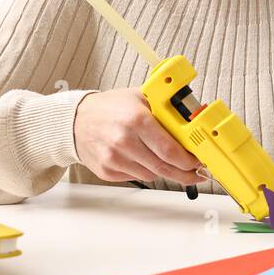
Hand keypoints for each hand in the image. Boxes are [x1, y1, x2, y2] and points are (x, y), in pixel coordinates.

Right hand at [73, 89, 206, 187]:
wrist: (75, 121)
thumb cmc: (110, 107)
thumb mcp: (141, 96)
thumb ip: (167, 107)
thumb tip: (194, 116)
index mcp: (136, 120)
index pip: (170, 149)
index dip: (189, 160)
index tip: (198, 160)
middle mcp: (124, 140)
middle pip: (164, 167)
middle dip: (185, 173)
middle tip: (195, 173)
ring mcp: (113, 158)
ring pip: (152, 175)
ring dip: (164, 170)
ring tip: (166, 160)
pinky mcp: (107, 171)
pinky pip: (137, 177)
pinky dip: (145, 171)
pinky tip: (143, 158)